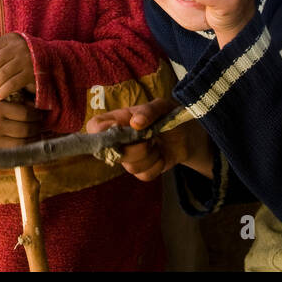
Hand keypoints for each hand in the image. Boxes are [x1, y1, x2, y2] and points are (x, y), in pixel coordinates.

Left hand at [0, 33, 34, 99]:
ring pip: (2, 74)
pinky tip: (0, 96)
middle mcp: (20, 46)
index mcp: (12, 38)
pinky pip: (11, 84)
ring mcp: (27, 59)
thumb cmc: (24, 59)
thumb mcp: (8, 52)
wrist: (52, 66)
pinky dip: (3, 92)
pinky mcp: (32, 73)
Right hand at [0, 94, 42, 147]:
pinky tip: (29, 140)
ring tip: (36, 132)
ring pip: (24, 141)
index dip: (36, 114)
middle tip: (39, 123)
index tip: (38, 114)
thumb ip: (20, 100)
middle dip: (37, 126)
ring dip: (34, 137)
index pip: (26, 113)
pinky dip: (27, 146)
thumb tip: (38, 108)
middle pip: (27, 129)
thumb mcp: (2, 100)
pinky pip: (18, 150)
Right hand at [86, 98, 212, 179]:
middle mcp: (119, 140)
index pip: (94, 127)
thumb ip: (148, 110)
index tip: (120, 132)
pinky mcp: (141, 169)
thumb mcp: (161, 106)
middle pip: (112, 153)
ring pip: (130, 167)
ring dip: (150, 156)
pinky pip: (144, 175)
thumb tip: (136, 123)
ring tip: (157, 144)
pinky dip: (157, 166)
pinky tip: (161, 156)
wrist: (186, 134)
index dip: (100, 134)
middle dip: (136, 148)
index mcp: (117, 120)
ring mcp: (129, 156)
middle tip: (150, 137)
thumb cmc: (168, 115)